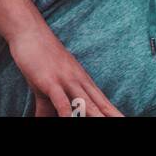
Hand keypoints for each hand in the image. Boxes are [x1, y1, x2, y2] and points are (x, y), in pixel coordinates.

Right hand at [8, 23, 122, 116]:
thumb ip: (48, 107)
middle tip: (125, 123)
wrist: (30, 30)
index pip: (103, 103)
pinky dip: (67, 115)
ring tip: (106, 126)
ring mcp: (66, 80)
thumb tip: (42, 120)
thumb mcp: (46, 86)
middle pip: (101, 105)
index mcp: (82, 82)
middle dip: (113, 116)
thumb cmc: (39, 57)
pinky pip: (62, 102)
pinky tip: (69, 123)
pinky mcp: (51, 81)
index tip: (125, 119)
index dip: (115, 113)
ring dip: (97, 117)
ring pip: (86, 104)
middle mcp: (79, 81)